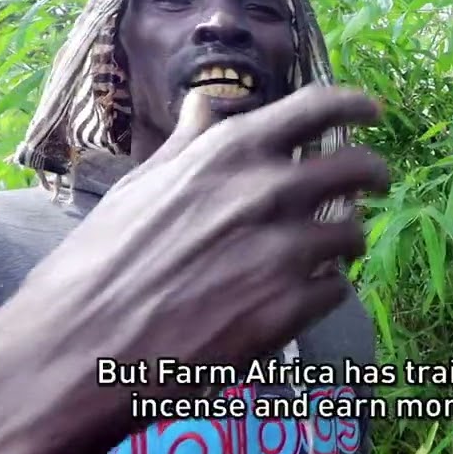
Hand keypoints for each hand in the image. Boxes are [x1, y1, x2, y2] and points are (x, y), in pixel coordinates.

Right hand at [34, 85, 387, 387]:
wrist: (78, 352)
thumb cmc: (98, 264)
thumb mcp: (139, 186)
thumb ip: (188, 144)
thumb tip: (205, 101)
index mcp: (230, 152)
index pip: (319, 107)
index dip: (356, 104)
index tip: (374, 113)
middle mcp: (267, 191)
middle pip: (357, 169)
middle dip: (372, 175)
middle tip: (374, 185)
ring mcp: (284, 251)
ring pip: (352, 235)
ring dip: (344, 243)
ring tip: (325, 255)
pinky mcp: (291, 309)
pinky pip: (336, 290)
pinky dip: (322, 293)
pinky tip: (294, 302)